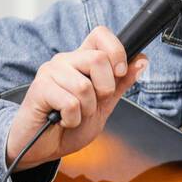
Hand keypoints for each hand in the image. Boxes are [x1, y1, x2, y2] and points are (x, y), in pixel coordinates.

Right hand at [6, 26, 147, 171]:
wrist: (44, 147)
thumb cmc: (70, 125)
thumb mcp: (104, 105)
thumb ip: (121, 83)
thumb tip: (142, 60)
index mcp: (82, 60)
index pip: (100, 34)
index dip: (116, 51)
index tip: (119, 72)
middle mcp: (65, 61)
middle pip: (98, 59)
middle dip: (105, 89)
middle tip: (92, 103)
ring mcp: (50, 73)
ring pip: (85, 86)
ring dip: (87, 110)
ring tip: (75, 115)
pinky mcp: (39, 89)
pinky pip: (70, 103)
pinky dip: (73, 119)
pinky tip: (63, 120)